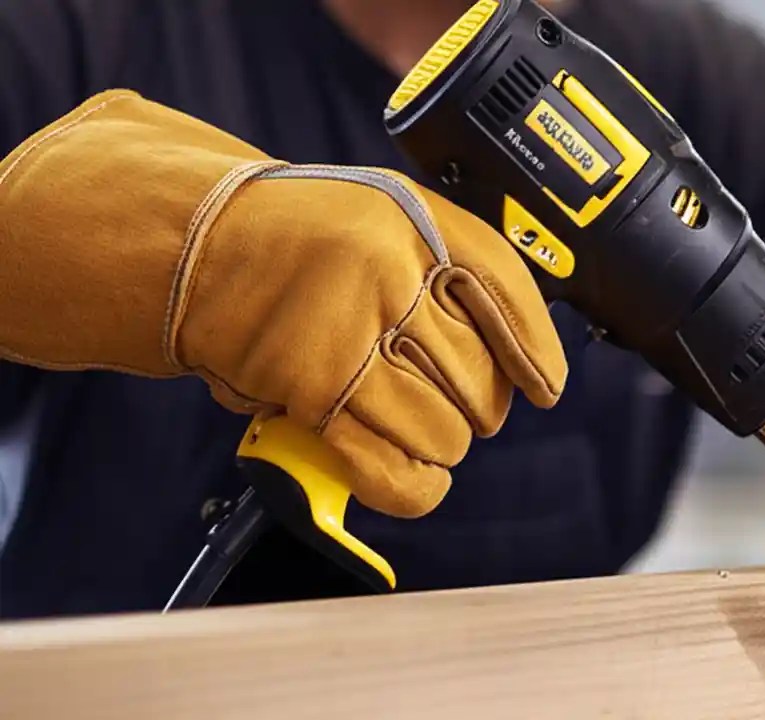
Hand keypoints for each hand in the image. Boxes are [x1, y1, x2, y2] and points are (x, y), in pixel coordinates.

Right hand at [0, 90, 566, 517]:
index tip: (547, 386)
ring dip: (443, 446)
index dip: (536, 351)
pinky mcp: (308, 387)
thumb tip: (520, 351)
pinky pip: (387, 462)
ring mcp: (346, 328)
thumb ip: (448, 268)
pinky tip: (421, 481)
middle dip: (480, 408)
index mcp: (416, 220)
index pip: (508, 294)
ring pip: (441, 428)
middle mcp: (389, 270)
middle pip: (479, 376)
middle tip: (463, 407)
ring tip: (429, 436)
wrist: (193, 239)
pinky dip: (413, 487)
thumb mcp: (383, 219)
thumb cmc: (296, 235)